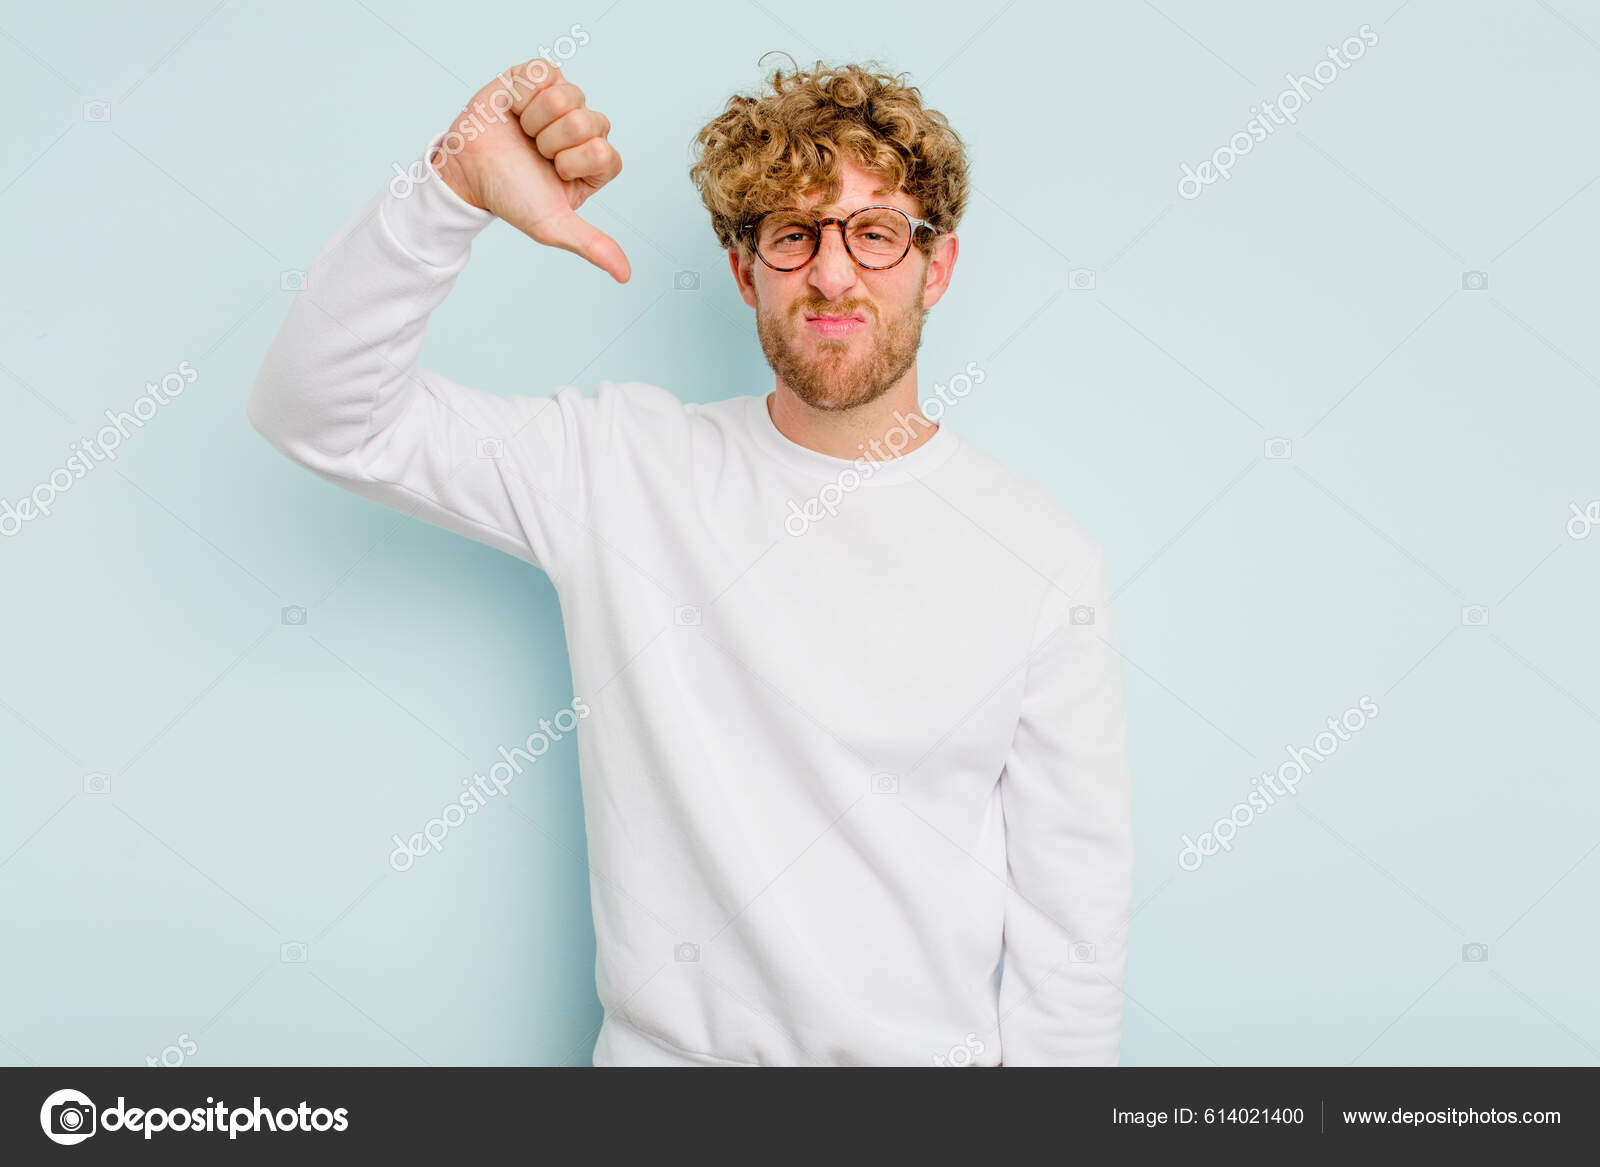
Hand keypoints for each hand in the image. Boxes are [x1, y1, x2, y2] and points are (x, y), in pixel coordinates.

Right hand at [430, 58, 629, 282]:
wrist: (468, 170)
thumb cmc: (510, 197)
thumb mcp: (553, 226)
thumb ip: (593, 245)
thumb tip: (625, 275)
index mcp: (596, 163)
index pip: (604, 152)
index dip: (572, 162)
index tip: (551, 172)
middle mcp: (585, 131)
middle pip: (587, 121)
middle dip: (551, 141)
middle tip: (533, 152)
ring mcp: (564, 102)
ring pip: (566, 95)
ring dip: (536, 118)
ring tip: (523, 131)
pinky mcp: (539, 78)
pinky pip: (544, 73)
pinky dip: (522, 93)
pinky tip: (514, 109)